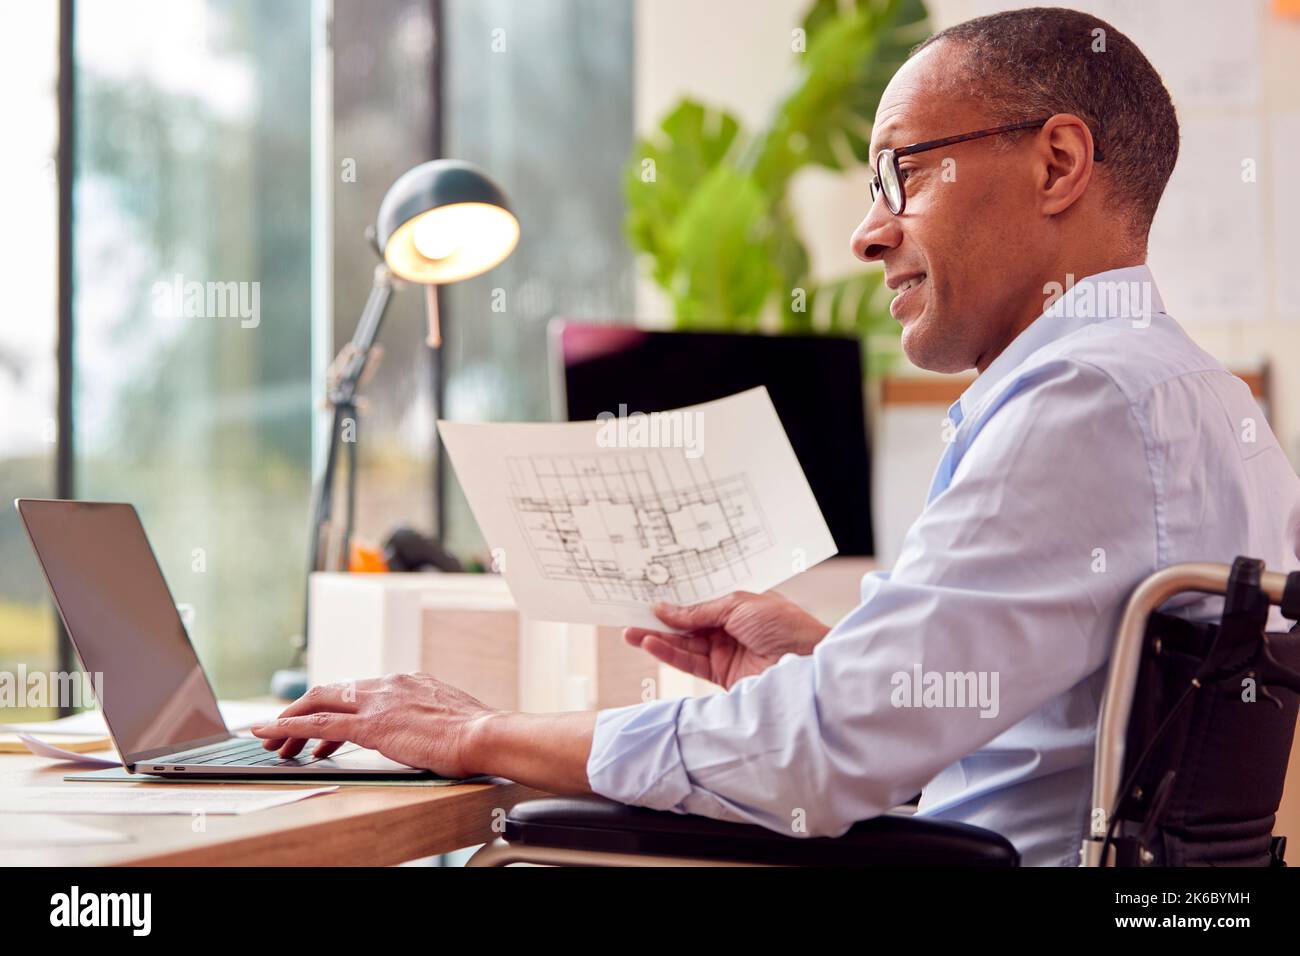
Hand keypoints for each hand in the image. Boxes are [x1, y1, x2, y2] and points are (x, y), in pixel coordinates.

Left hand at [250, 673, 494, 776]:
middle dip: (301, 711)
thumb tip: (427, 729)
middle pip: (331, 692)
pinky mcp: (371, 726)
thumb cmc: (477, 734)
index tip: (321, 727)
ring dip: (290, 723)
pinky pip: (319, 725)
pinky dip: (290, 728)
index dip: (333, 707)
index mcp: (407, 682)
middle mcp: (388, 685)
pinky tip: (271, 734)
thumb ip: (429, 716)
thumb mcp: (449, 716)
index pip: (358, 690)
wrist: (485, 735)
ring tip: (272, 741)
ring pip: (319, 705)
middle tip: (282, 733)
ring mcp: (378, 703)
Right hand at [624, 591, 828, 690]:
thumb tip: (666, 609)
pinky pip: (689, 662)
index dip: (675, 601)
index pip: (699, 603)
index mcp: (738, 607)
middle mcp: (730, 629)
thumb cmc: (784, 626)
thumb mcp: (738, 605)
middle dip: (659, 621)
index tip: (648, 597)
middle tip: (631, 615)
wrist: (806, 662)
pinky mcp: (722, 675)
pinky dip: (669, 654)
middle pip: (687, 625)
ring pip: (684, 645)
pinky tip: (650, 644)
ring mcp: (725, 653)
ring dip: (657, 639)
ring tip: (631, 632)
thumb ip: (699, 611)